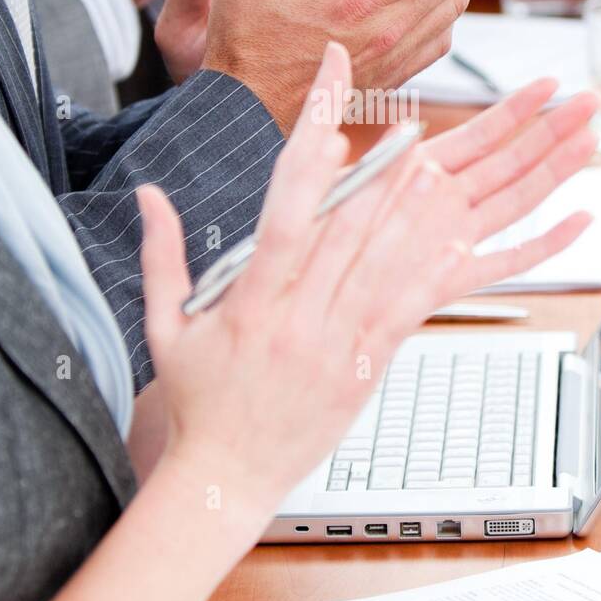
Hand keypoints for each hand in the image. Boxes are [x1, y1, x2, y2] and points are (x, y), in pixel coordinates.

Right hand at [135, 44, 597, 515]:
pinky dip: (426, 279)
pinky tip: (451, 246)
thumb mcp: (163, 328)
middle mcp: (295, 321)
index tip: (328, 121)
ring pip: (377, 270)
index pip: (283, 218)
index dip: (308, 165)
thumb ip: (161, 255)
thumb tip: (149, 193)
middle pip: (340, 235)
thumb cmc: (197, 403)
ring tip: (432, 169)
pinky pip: (399, 318)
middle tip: (400, 129)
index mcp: (248, 305)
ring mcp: (333, 348)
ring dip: (407, 216)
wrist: (225, 479)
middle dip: (372, 175)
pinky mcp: (361, 372)